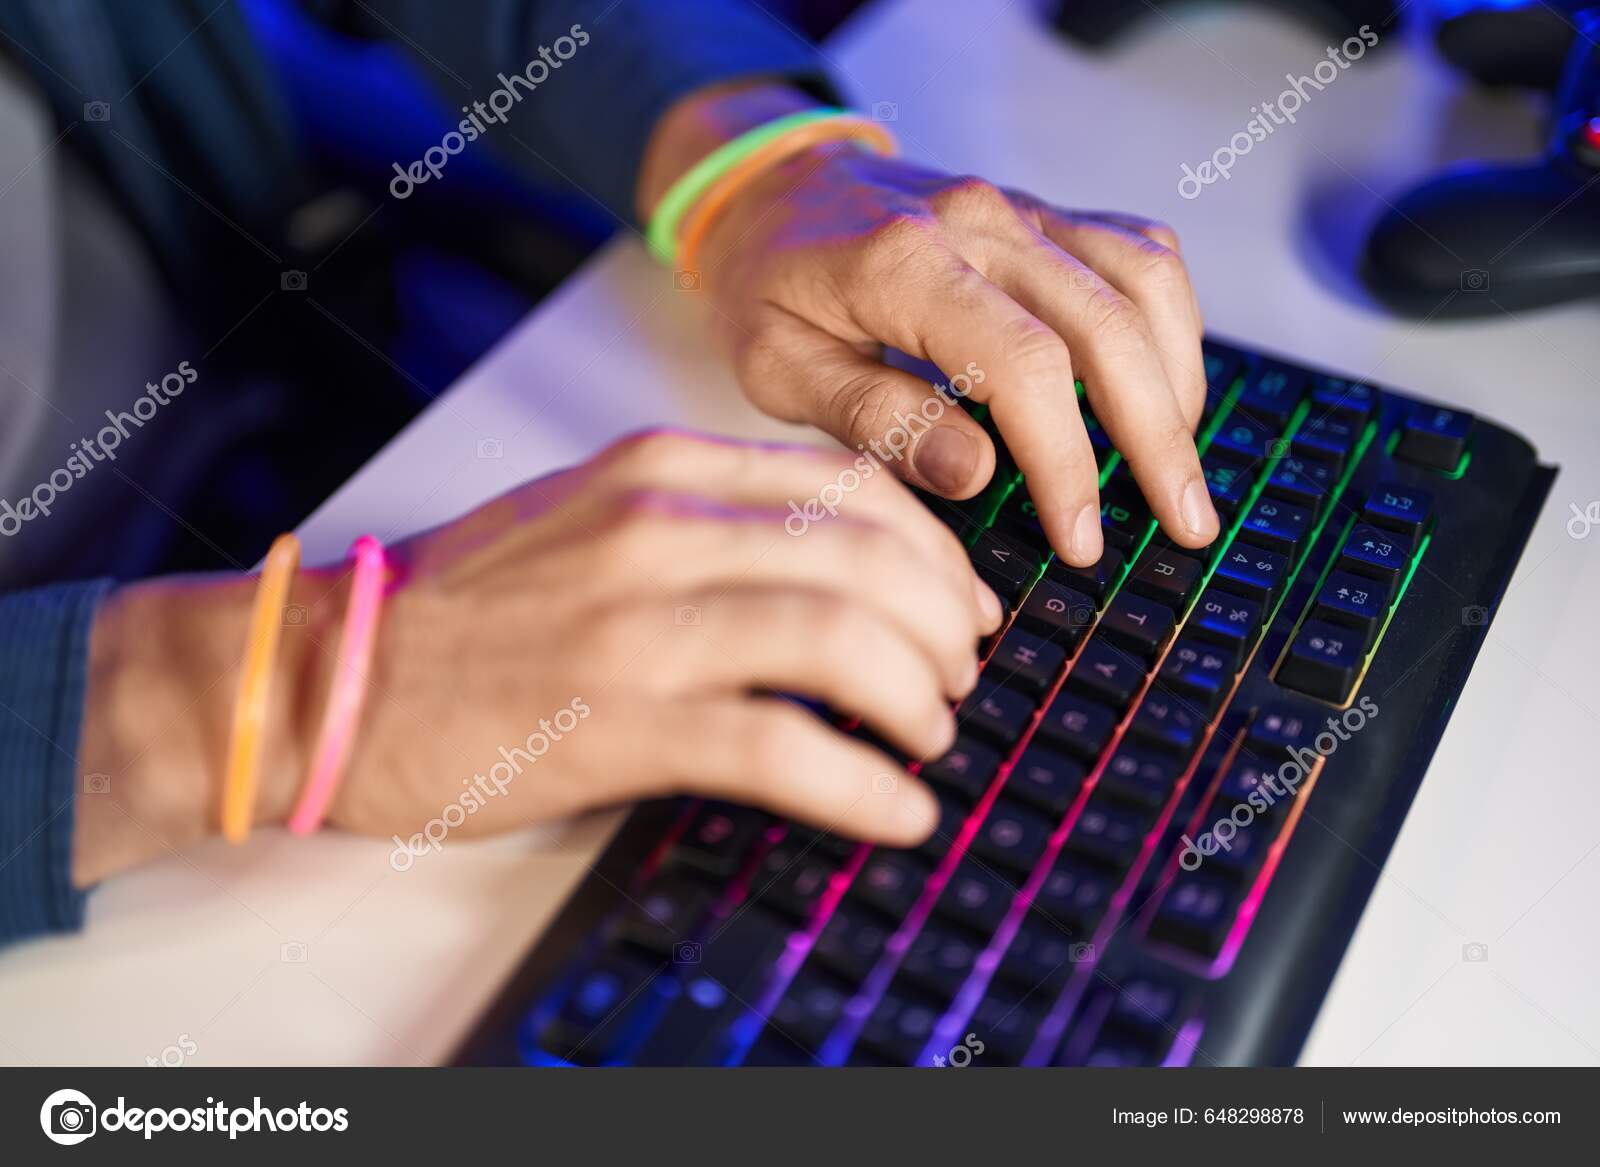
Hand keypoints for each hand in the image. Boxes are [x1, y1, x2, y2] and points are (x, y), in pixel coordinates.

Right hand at [75, 431, 999, 883]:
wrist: (319, 672)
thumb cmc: (455, 606)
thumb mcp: (586, 515)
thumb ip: (704, 522)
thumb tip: (830, 573)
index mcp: (659, 469)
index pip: (850, 487)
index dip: (934, 552)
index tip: (960, 604)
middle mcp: (657, 526)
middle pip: (867, 557)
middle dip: (944, 626)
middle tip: (959, 677)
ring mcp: (635, 621)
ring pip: (840, 637)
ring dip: (916, 696)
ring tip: (930, 737)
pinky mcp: (614, 720)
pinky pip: (778, 746)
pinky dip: (861, 783)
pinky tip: (896, 810)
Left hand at [643, 87, 1219, 567]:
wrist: (769, 189)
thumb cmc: (766, 286)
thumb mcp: (777, 367)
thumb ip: (872, 417)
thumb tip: (975, 474)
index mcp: (904, 264)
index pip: (1025, 365)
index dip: (1066, 461)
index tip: (1080, 539)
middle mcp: (979, 223)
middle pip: (1107, 326)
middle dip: (1157, 437)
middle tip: (1184, 525)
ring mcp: (1022, 209)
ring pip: (1143, 281)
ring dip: (1178, 381)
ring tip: (1180, 468)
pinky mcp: (1045, 213)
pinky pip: (1140, 252)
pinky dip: (1169, 323)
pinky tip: (1164, 389)